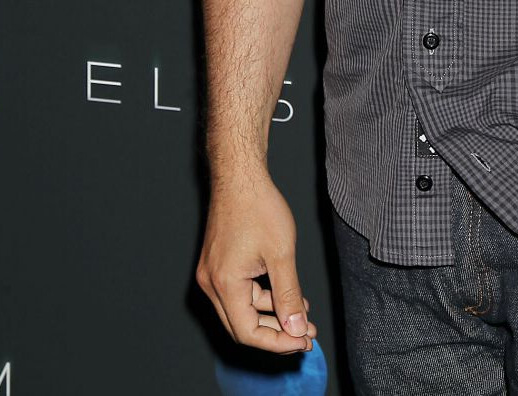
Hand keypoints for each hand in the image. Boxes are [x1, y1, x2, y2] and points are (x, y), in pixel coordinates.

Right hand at [196, 173, 318, 353]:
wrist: (240, 175)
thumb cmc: (258, 206)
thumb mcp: (281, 254)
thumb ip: (289, 296)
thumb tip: (297, 329)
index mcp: (224, 284)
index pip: (248, 333)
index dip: (278, 342)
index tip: (303, 340)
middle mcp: (211, 283)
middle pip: (242, 326)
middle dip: (276, 332)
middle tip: (305, 332)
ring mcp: (212, 273)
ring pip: (242, 309)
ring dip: (271, 313)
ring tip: (302, 310)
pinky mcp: (218, 263)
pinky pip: (239, 292)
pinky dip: (262, 297)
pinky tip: (285, 292)